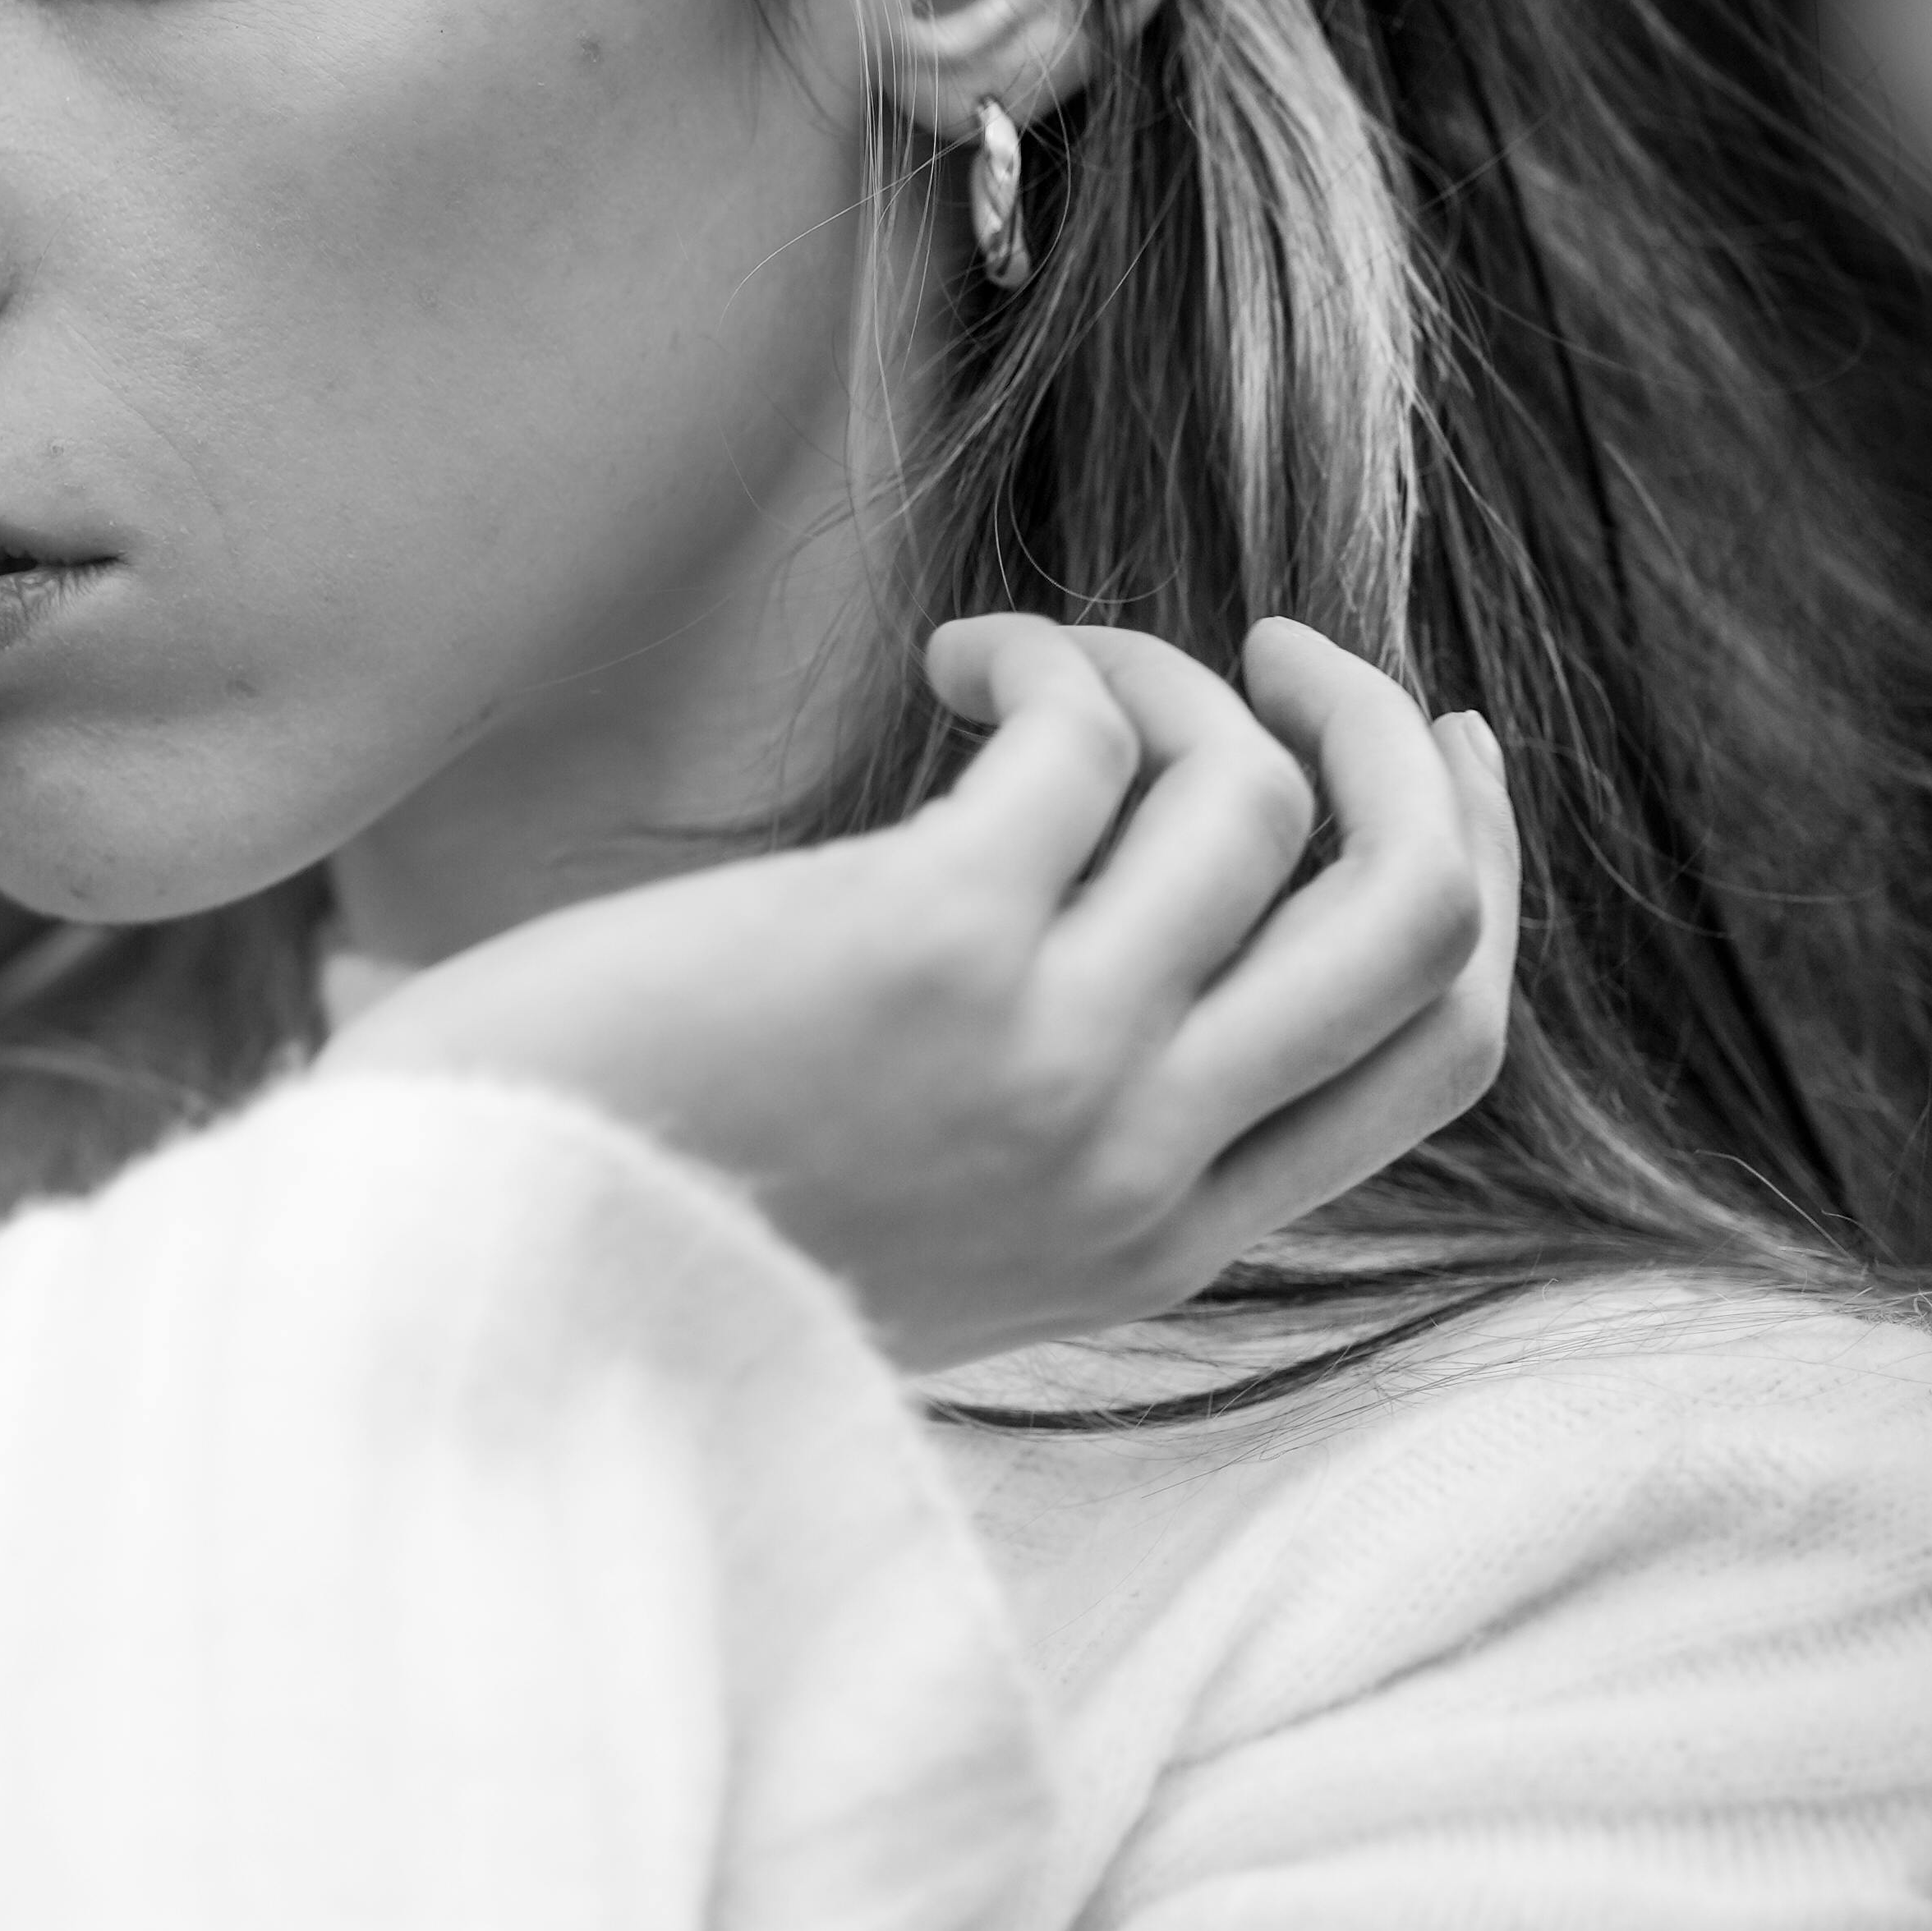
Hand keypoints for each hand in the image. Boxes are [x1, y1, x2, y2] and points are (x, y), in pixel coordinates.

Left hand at [323, 617, 1514, 1374]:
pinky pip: (1090, 737)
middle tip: (1289, 652)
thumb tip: (1100, 931)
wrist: (465, 1279)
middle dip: (1390, 744)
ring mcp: (1054, 1060)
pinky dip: (1046, 659)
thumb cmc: (637, 1219)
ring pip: (1264, 804)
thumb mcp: (908, 1234)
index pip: (1428, 1056)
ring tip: (1033, 670)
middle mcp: (1138, 1161)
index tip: (1428, 759)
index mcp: (1153, 1244)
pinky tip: (946, 670)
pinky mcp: (935, 943)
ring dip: (1172, 674)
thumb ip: (1033, 1134)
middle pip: (1420, 923)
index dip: (1466, 875)